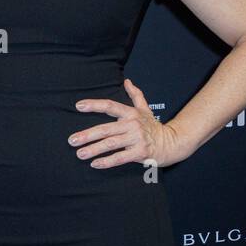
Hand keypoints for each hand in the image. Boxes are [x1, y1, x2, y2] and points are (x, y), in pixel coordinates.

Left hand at [69, 78, 185, 169]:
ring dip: (93, 150)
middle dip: (87, 135)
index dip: (94, 105)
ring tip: (80, 154)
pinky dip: (107, 161)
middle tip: (72, 140)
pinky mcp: (140, 153)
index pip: (110, 106)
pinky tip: (95, 164)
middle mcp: (132, 125)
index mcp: (131, 113)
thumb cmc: (153, 126)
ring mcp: (136, 139)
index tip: (78, 106)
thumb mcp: (145, 109)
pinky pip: (120, 158)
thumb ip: (136, 95)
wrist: (173, 143)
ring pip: (110, 144)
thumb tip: (127, 81)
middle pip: (105, 129)